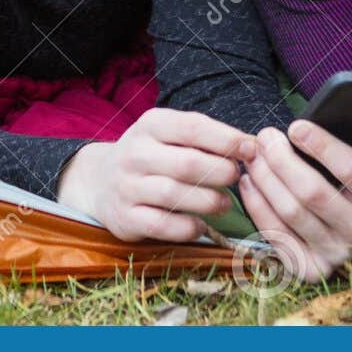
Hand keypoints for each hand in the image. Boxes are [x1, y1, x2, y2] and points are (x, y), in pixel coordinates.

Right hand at [56, 108, 254, 242]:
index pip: (192, 127)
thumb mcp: (170, 135)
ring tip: (225, 203)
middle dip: (221, 172)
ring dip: (209, 201)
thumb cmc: (151, 156)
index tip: (251, 148)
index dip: (226, 139)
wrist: (101, 182)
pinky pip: (162, 225)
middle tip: (236, 177)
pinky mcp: (124, 217)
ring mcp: (126, 186)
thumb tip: (251, 146)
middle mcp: (134, 153)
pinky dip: (188, 227)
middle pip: (187, 163)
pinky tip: (201, 225)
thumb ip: (205, 138)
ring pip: (175, 194)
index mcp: (150, 125)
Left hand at [239, 103, 351, 281]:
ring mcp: (336, 254)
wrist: (351, 229)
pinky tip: (249, 181)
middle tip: (265, 136)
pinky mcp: (310, 269)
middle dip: (282, 160)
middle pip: (313, 192)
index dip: (321, 146)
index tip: (296, 126)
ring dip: (264, 178)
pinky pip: (275, 234)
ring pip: (290, 212)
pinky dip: (257, 205)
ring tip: (253, 154)